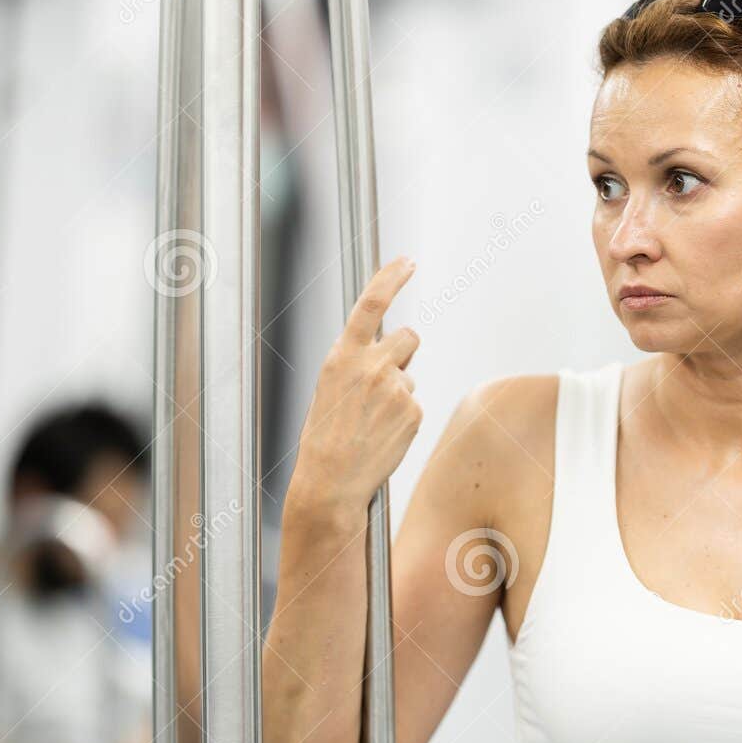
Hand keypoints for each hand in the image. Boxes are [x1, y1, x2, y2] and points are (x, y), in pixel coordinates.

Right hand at [290, 257, 422, 523]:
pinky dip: (403, 417)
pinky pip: (415, 403)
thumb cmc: (326, 435)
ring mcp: (396, 387)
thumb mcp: (331, 386)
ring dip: (400, 389)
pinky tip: (384, 435)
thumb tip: (394, 351)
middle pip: (409, 337)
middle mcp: (371, 365)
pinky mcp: (413, 410)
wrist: (331, 480)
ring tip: (375, 418)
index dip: (391, 278)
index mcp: (342, 355)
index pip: (371, 304)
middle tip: (384, 382)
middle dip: (403, 353)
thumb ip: (359, 362)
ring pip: (411, 375)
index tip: (408, 262)